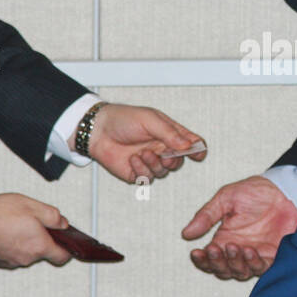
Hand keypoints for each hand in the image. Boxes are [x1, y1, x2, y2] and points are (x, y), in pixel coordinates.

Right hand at [0, 193, 72, 268]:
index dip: (68, 249)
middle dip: (43, 239)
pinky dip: (13, 245)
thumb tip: (63, 223)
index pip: (63, 257)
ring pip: (27, 253)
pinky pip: (13, 254)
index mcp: (39, 246)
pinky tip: (6, 231)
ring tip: (17, 224)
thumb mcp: (33, 206)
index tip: (68, 243)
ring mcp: (12, 261)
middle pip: (44, 252)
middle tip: (35, 223)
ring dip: (26, 241)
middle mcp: (27, 258)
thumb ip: (53, 216)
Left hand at [84, 103, 205, 182]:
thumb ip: (170, 133)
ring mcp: (150, 161)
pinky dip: (141, 170)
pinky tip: (133, 159)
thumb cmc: (122, 119)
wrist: (98, 130)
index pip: (191, 143)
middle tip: (165, 154)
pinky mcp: (137, 172)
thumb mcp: (150, 119)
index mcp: (168, 133)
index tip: (198, 153)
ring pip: (164, 172)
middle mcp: (161, 148)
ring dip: (154, 164)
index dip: (198, 149)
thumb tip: (187, 146)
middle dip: (174, 160)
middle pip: (179, 161)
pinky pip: (148, 178)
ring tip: (143, 153)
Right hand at [182, 175, 296, 278]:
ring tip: (234, 247)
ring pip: (239, 272)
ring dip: (234, 264)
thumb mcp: (226, 199)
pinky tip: (250, 251)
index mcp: (223, 239)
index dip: (201, 260)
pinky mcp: (272, 256)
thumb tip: (185, 234)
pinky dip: (254, 263)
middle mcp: (237, 250)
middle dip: (216, 263)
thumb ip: (207, 216)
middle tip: (215, 249)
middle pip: (222, 270)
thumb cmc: (255, 192)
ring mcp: (255, 255)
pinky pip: (261, 268)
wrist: (284, 188)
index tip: (196, 252)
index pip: (208, 258)